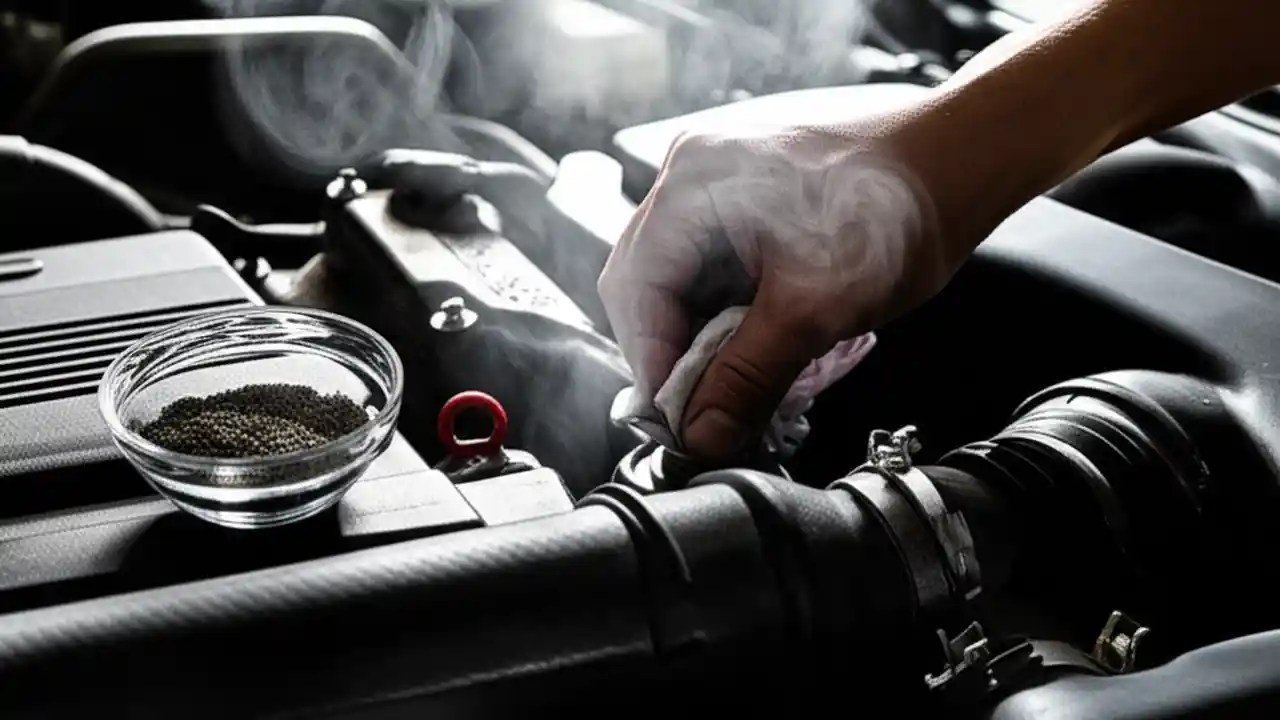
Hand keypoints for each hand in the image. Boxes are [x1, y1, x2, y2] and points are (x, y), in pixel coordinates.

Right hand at [599, 113, 965, 462]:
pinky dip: (725, 320)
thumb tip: (703, 436)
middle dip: (674, 358)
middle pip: (648, 288)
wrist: (960, 162)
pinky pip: (710, 271)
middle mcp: (692, 176)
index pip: (637, 290)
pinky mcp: (743, 203)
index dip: (653, 364)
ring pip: (679, 285)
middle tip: (705, 415)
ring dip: (702, 344)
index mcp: (694, 183)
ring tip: (737, 389)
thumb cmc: (898, 208)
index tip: (679, 422)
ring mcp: (717, 185)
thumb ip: (750, 379)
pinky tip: (754, 351)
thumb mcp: (816, 310)